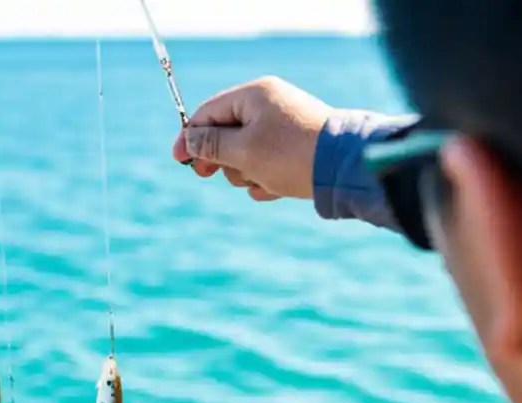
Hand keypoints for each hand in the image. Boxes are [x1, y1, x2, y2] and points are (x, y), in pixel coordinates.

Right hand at [172, 76, 332, 201]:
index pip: (209, 111)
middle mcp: (269, 106)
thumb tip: (189, 140)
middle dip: (222, 159)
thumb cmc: (290, 155)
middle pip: (226, 133)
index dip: (190, 136)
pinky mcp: (295, 149)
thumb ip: (211, 144)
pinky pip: (266, 163)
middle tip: (209, 175)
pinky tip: (274, 188)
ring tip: (261, 181)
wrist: (344, 168)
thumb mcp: (243, 150)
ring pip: (245, 152)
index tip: (178, 160)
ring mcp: (283, 127)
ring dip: (245, 172)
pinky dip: (265, 178)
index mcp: (254, 95)